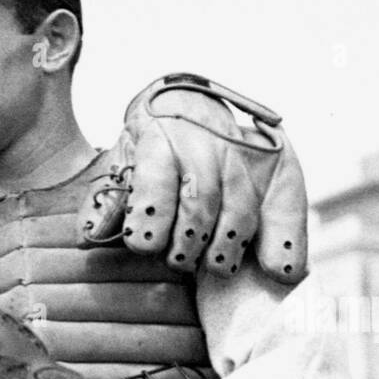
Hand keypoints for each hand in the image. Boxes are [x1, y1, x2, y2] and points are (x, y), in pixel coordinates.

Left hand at [78, 74, 307, 283]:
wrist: (190, 107)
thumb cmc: (150, 150)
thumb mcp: (119, 165)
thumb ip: (104, 203)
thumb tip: (89, 237)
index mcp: (159, 137)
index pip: (157, 180)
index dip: (150, 217)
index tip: (143, 245)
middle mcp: (206, 140)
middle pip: (201, 202)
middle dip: (188, 241)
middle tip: (180, 261)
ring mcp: (246, 151)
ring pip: (241, 210)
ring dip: (226, 249)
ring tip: (214, 266)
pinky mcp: (279, 162)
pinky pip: (289, 205)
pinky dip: (287, 241)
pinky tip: (279, 270)